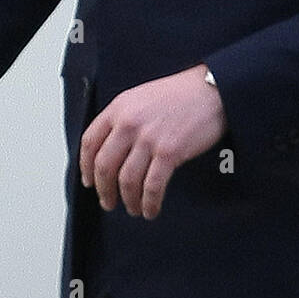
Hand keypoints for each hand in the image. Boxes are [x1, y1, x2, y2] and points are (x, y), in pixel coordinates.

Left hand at [79, 64, 225, 218]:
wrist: (212, 89)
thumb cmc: (182, 93)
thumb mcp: (142, 97)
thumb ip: (124, 118)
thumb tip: (112, 149)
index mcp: (119, 108)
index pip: (89, 142)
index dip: (85, 167)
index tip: (89, 181)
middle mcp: (129, 123)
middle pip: (104, 167)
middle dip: (104, 191)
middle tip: (108, 202)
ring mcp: (149, 139)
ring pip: (127, 181)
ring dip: (128, 201)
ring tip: (133, 208)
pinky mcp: (169, 152)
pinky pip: (152, 187)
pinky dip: (149, 203)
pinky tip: (151, 208)